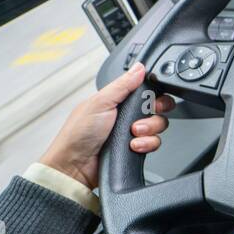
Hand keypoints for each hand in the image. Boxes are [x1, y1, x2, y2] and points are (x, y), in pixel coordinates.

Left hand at [39, 62, 174, 190]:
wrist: (76, 166)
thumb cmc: (78, 134)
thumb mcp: (100, 102)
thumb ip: (122, 84)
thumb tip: (139, 67)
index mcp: (117, 100)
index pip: (145, 91)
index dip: (154, 93)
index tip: (153, 98)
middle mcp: (126, 115)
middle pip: (157, 108)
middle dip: (154, 113)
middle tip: (139, 119)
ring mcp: (132, 133)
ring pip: (158, 126)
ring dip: (148, 130)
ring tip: (132, 134)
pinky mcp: (136, 149)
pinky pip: (154, 143)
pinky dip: (147, 144)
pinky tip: (133, 146)